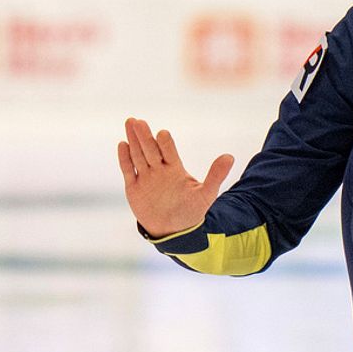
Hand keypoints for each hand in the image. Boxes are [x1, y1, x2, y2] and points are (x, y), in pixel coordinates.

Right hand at [118, 117, 234, 238]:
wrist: (174, 230)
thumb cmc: (192, 211)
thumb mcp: (206, 194)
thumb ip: (215, 175)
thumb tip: (230, 157)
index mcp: (176, 168)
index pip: (169, 151)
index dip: (165, 143)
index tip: (162, 134)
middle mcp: (159, 169)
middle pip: (150, 149)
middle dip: (144, 136)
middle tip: (138, 121)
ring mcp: (146, 177)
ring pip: (138, 155)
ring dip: (133, 140)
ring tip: (130, 122)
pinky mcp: (134, 187)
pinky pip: (128, 170)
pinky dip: (125, 159)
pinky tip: (122, 144)